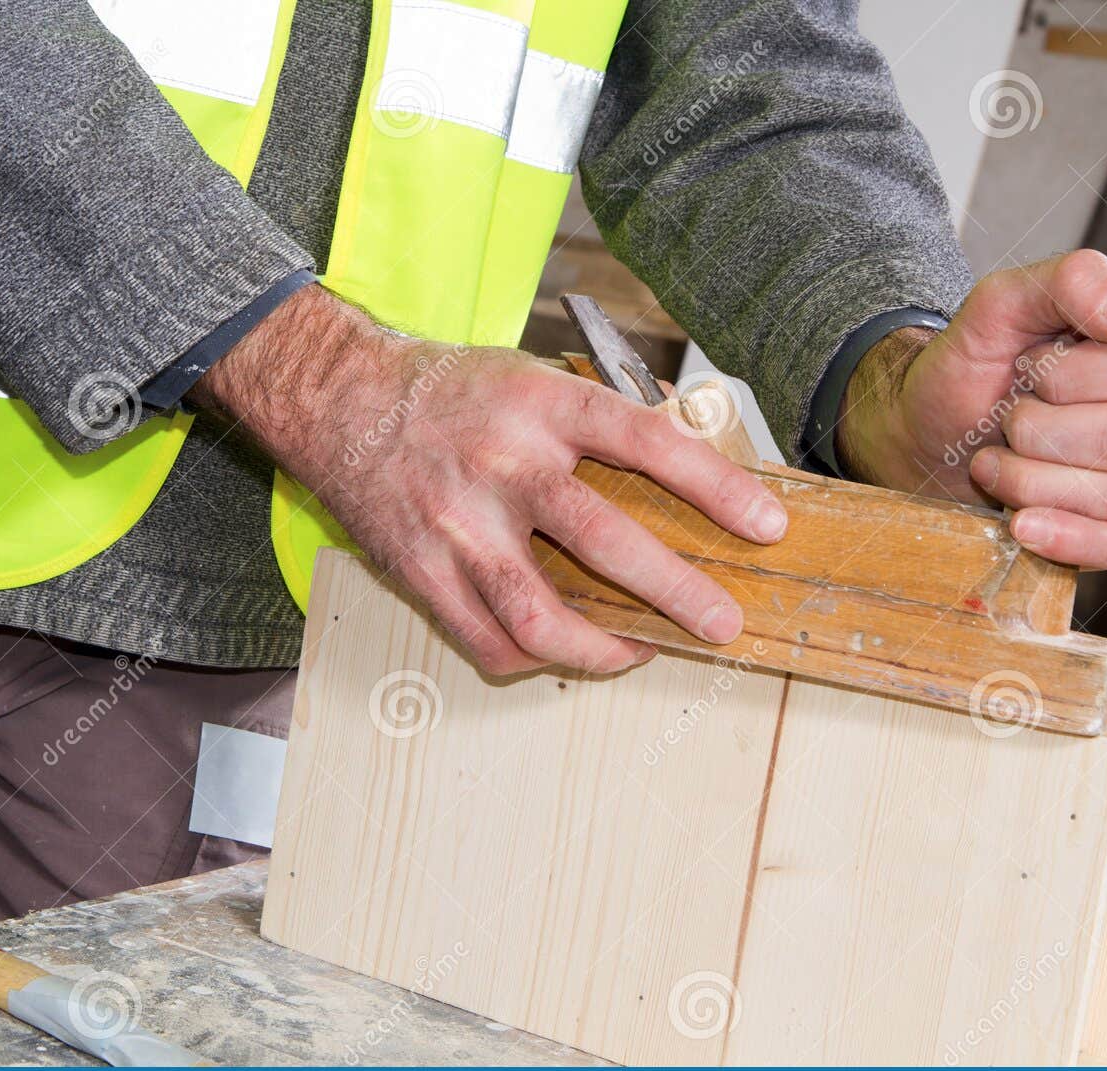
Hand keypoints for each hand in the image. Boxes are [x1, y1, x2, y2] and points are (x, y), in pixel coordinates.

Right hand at [196, 286, 787, 674]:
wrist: (339, 401)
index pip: (646, 443)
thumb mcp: (531, 377)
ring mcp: (460, 526)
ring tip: (645, 652)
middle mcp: (503, 465)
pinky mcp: (423, 572)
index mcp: (541, 405)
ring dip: (607, 647)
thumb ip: (599, 420)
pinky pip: (491, 640)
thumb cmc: (451, 393)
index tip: (766, 527)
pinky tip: (569, 648)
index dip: (715, 487)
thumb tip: (688, 459)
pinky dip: (540, 657)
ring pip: (542, 614)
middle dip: (677, 591)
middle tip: (722, 622)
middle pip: (605, 540)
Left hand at [837, 250, 1106, 569]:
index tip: (1026, 367)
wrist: (928, 434)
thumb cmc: (971, 366)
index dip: (1067, 376)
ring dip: (1035, 483)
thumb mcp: (1000, 303)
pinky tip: (1021, 526)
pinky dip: (1069, 539)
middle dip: (1041, 433)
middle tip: (1005, 420)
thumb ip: (1073, 281)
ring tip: (994, 463)